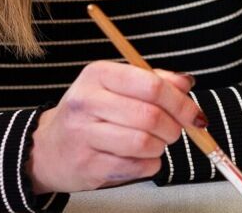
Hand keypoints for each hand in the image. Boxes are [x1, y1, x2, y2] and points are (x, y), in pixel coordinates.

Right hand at [27, 62, 202, 193]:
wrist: (47, 149)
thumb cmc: (90, 114)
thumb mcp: (114, 86)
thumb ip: (152, 81)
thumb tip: (186, 83)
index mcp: (97, 74)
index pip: (151, 85)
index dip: (180, 102)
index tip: (193, 113)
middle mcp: (86, 102)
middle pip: (151, 116)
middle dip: (174, 127)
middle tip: (174, 131)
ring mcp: (84, 135)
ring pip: (144, 143)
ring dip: (160, 147)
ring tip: (154, 143)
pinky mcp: (88, 165)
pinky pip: (137, 167)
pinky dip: (149, 164)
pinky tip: (141, 158)